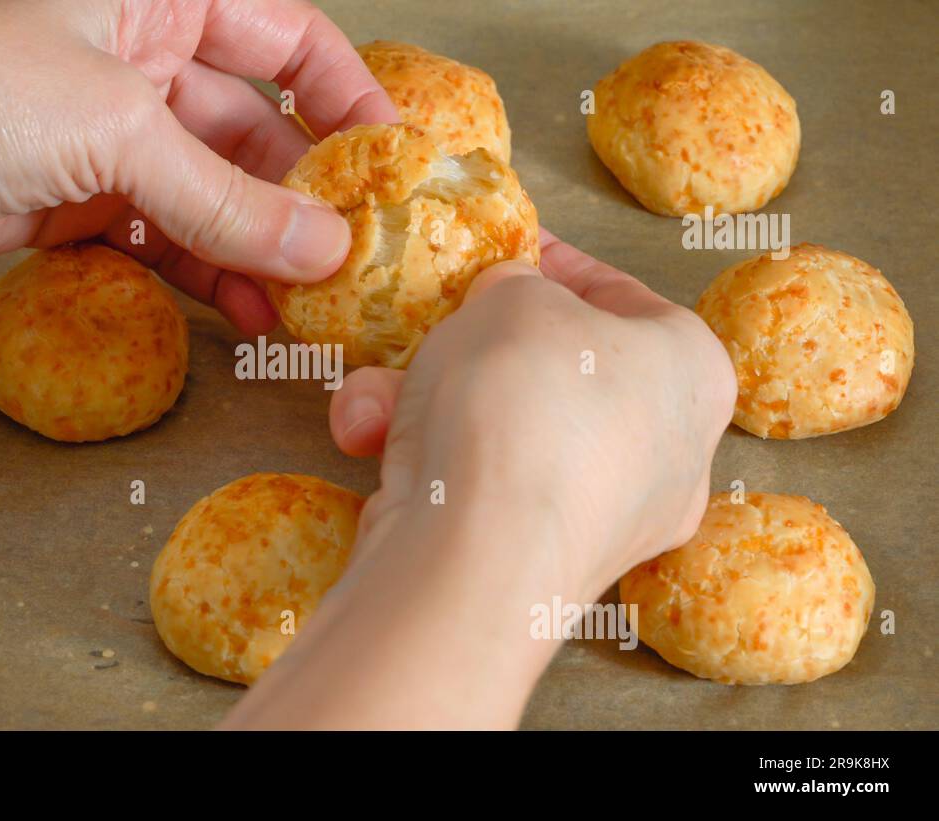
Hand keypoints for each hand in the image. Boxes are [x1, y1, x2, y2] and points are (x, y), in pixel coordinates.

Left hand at [0, 0, 397, 325]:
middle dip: (299, 196)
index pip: (284, 32)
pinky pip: (162, 237)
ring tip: (302, 309)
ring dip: (255, 250)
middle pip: (251, 126)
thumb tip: (325, 248)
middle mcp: (135, 56)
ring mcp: (105, 134)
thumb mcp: (117, 131)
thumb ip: (226, 197)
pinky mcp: (75, 200)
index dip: (344, 94)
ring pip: (209, 193)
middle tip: (349, 262)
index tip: (392, 161)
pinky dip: (200, 275)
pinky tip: (240, 316)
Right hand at [223, 232, 734, 727]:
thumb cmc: (522, 399)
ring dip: (427, 403)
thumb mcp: (513, 293)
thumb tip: (508, 301)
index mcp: (694, 373)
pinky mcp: (539, 567)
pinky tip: (374, 442)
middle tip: (433, 328)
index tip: (502, 256)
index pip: (622, 298)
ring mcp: (606, 523)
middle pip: (555, 373)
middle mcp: (669, 455)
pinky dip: (427, 460)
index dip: (552, 267)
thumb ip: (515, 286)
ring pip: (504, 433)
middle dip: (471, 348)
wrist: (478, 555)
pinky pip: (482, 488)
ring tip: (376, 397)